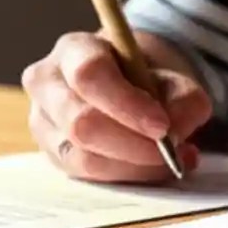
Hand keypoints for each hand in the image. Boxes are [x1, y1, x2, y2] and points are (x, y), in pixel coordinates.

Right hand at [23, 32, 212, 182]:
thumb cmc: (145, 78)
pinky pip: (88, 177)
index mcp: (74, 50)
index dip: (126, 104)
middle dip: (132, 145)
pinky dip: (127, 175)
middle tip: (170, 151)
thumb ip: (183, 99)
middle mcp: (48, 85)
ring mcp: (44, 123)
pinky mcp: (54, 155)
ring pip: (83, 157)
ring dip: (133, 165)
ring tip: (169, 159)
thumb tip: (175, 133)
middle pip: (80, 123)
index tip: (162, 126)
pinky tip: (153, 167)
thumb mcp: (174, 76)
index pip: (90, 75)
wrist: (129, 87)